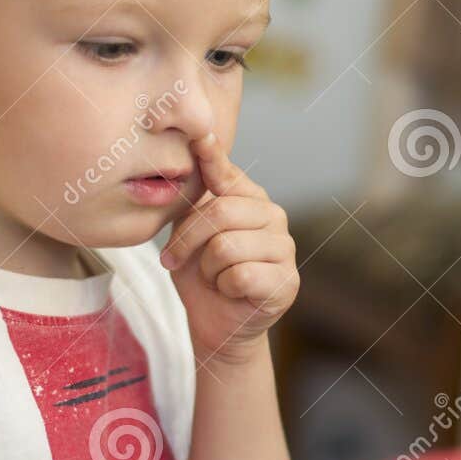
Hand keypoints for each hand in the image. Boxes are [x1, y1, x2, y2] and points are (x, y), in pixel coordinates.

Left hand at [160, 133, 297, 365]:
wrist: (215, 324)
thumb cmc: (200, 274)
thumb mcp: (189, 231)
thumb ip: (194, 198)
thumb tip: (194, 151)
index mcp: (248, 197)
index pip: (226, 172)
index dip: (211, 155)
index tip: (199, 136)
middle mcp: (273, 215)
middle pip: (219, 212)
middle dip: (187, 240)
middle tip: (173, 258)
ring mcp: (285, 248)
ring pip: (226, 247)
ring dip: (206, 269)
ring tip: (212, 277)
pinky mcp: (287, 281)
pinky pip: (240, 275)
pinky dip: (224, 288)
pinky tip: (230, 292)